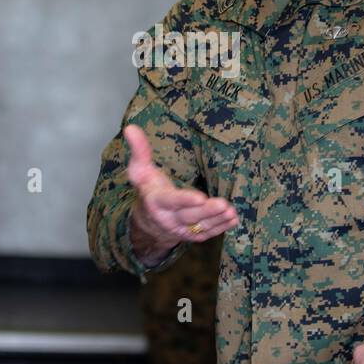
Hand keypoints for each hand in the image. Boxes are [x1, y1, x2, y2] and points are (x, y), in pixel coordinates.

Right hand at [124, 124, 237, 265]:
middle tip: (223, 205)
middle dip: (206, 211)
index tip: (199, 197)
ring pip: (200, 227)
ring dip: (216, 220)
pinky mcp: (192, 235)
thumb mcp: (139, 170)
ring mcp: (181, 229)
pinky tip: (232, 220)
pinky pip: (207, 233)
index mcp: (156, 201)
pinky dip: (220, 228)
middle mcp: (168, 218)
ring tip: (230, 212)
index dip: (185, 200)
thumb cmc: (148, 189)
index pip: (171, 201)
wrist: (148, 221)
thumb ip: (139, 150)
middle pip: (189, 216)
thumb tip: (130, 127)